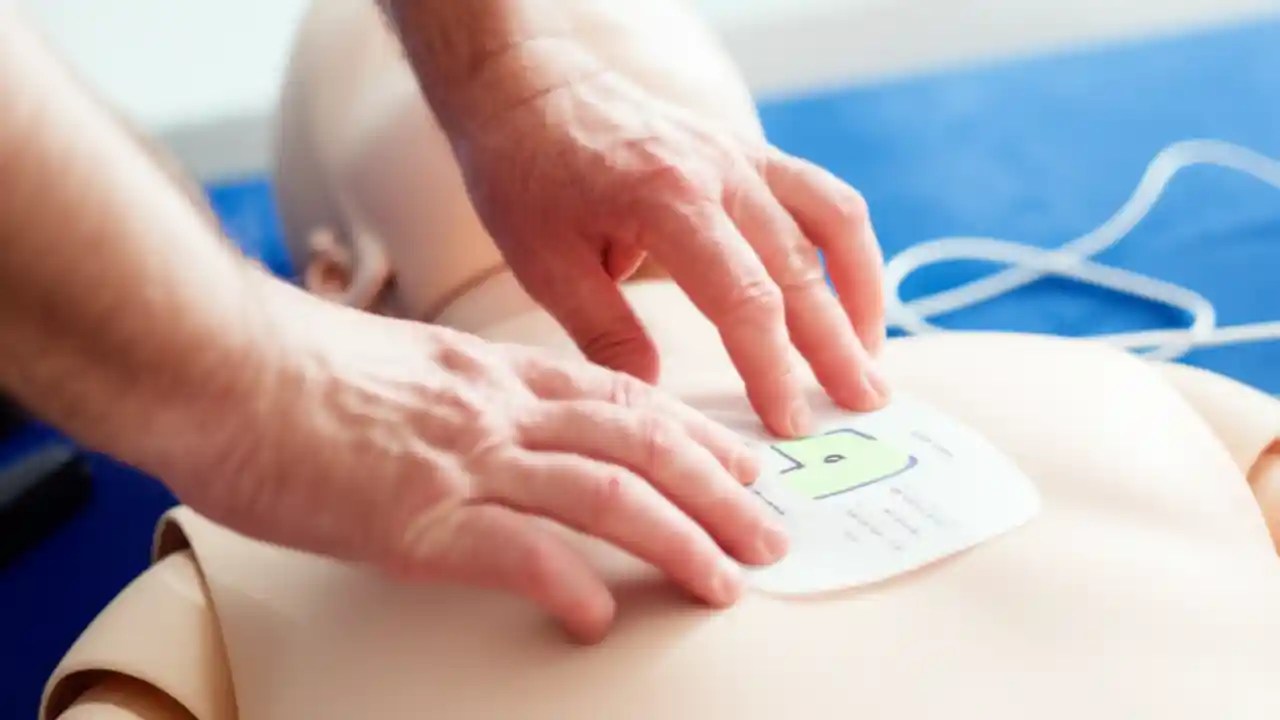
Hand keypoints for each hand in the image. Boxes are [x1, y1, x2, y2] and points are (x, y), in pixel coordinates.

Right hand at [170, 288, 786, 642]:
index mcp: (494, 371)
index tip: (738, 464)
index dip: (692, 435)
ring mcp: (463, 460)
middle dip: (718, 493)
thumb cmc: (292, 366)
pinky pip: (516, 551)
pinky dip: (569, 582)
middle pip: (639, 446)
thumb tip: (495, 433)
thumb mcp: (404, 365)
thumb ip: (462, 396)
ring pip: (605, 493)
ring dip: (679, 538)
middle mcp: (497, 409)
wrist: (215, 362)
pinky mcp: (416, 516)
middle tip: (768, 533)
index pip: (621, 400)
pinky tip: (599, 615)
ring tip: (726, 579)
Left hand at [449, 47, 888, 437]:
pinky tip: (850, 294)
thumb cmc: (524, 172)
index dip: (773, 367)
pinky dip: (847, 247)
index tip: (789, 422)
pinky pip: (820, 195)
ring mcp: (740, 153)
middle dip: (837, 346)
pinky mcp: (747, 150)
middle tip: (864, 403)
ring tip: (870, 356)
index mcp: (666, 198)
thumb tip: (659, 397)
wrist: (526, 85)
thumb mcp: (543, 262)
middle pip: (800, 269)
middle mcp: (719, 170)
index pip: (743, 298)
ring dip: (861, 294)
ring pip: (831, 224)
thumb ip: (604, 332)